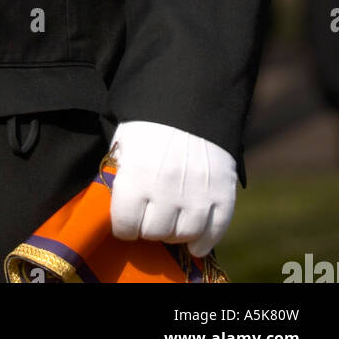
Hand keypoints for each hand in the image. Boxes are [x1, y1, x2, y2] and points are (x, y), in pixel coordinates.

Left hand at [109, 120, 236, 257]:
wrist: (191, 97)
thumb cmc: (149, 120)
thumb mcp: (124, 143)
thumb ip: (120, 175)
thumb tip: (116, 204)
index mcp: (136, 176)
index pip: (125, 225)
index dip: (123, 226)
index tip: (126, 222)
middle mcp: (165, 191)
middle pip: (154, 232)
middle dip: (148, 227)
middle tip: (149, 217)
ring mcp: (197, 194)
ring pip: (183, 235)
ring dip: (174, 232)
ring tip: (170, 222)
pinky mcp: (222, 194)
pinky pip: (214, 232)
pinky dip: (204, 241)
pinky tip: (195, 241)